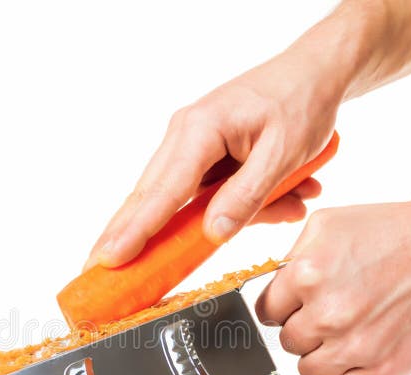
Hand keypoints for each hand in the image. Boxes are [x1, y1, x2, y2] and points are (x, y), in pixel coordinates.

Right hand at [84, 51, 342, 269]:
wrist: (315, 71)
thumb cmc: (301, 102)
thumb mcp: (283, 153)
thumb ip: (247, 196)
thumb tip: (213, 234)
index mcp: (199, 130)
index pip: (161, 192)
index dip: (135, 230)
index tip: (110, 257)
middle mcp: (185, 135)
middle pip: (150, 196)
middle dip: (126, 234)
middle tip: (95, 267)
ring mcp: (191, 145)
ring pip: (183, 199)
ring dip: (224, 218)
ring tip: (282, 204)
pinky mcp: (205, 156)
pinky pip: (208, 193)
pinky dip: (242, 206)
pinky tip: (289, 197)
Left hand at [256, 196, 410, 374]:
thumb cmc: (394, 232)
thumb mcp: (327, 225)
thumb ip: (292, 258)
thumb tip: (274, 286)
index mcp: (306, 276)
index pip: (267, 312)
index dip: (282, 307)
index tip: (296, 306)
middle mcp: (326, 314)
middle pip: (287, 341)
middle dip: (304, 328)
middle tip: (330, 313)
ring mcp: (353, 346)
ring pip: (308, 371)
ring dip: (321, 356)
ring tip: (345, 335)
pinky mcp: (381, 370)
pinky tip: (354, 360)